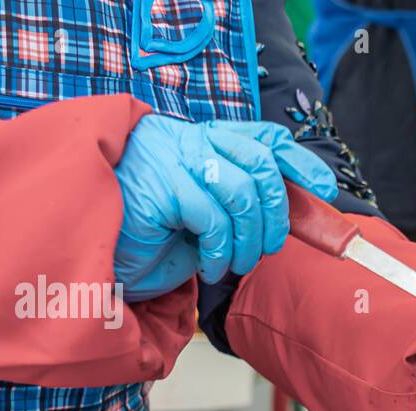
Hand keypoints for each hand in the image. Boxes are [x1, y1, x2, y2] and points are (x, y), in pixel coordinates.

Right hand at [113, 116, 337, 300]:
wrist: (91, 250)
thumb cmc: (148, 236)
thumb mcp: (205, 218)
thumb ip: (240, 208)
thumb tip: (292, 219)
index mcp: (203, 143)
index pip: (263, 138)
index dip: (299, 162)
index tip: (323, 190)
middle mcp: (189, 142)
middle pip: (261, 163)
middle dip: (278, 213)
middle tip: (269, 247)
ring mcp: (172, 159)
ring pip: (242, 191)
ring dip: (250, 239)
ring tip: (237, 264)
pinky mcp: (159, 184)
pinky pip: (212, 218)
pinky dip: (221, 252)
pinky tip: (211, 267)